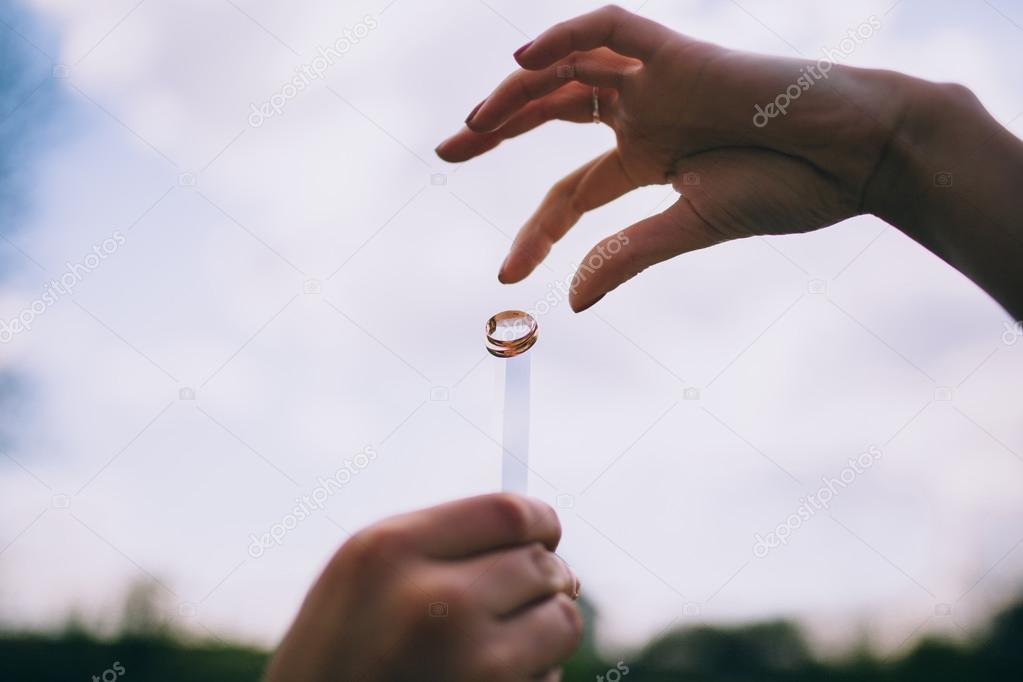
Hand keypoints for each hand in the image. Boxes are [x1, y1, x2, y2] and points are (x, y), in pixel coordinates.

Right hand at [263, 494, 581, 681]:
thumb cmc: (330, 662)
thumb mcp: (359, 580)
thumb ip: (436, 545)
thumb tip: (533, 534)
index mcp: (390, 552)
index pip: (507, 513)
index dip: (539, 522)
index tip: (546, 534)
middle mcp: (434, 602)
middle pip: (541, 565)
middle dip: (545, 580)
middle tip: (527, 595)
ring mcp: (469, 663)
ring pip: (561, 621)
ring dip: (546, 631)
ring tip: (500, 645)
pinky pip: (551, 678)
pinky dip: (534, 678)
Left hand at [436, 5, 915, 311]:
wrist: (856, 154)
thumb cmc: (788, 191)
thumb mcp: (692, 227)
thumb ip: (627, 256)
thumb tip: (569, 302)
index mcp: (648, 161)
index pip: (570, 194)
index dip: (534, 232)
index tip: (505, 275)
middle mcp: (643, 117)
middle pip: (549, 113)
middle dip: (494, 129)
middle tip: (444, 150)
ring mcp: (657, 82)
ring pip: (566, 72)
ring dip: (515, 91)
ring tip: (473, 123)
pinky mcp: (678, 50)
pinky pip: (610, 28)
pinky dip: (564, 37)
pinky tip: (522, 62)